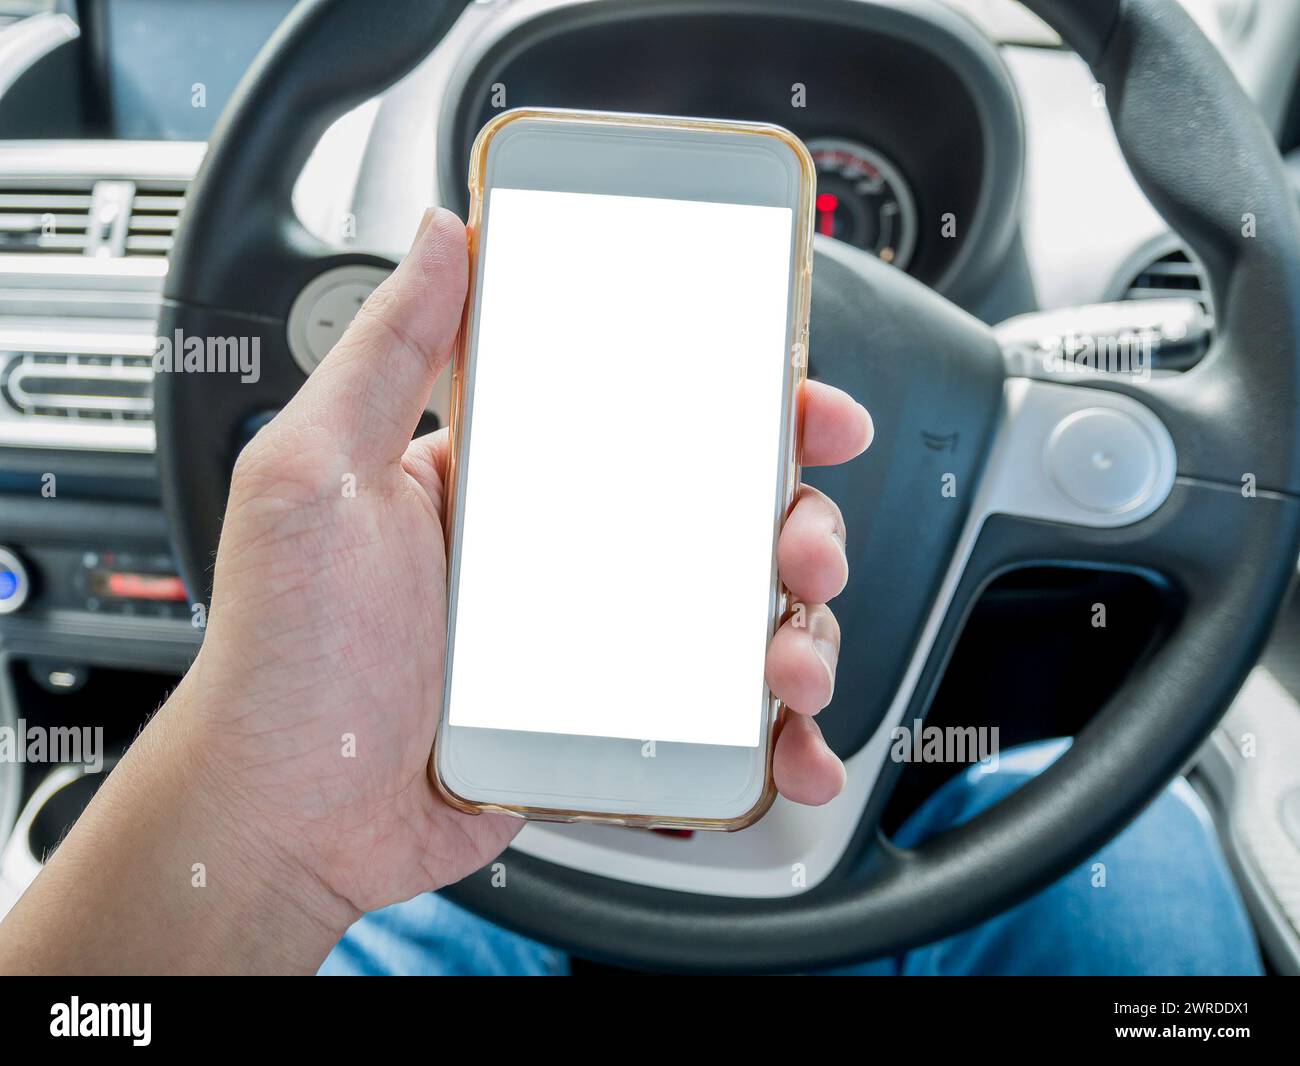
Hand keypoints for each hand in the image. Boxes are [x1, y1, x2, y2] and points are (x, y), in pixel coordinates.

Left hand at [172, 209, 872, 919]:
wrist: (285, 819)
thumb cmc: (282, 659)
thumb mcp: (314, 478)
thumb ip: (383, 354)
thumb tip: (444, 239)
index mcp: (514, 486)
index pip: (653, 419)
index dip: (747, 405)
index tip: (806, 404)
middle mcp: (566, 558)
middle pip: (725, 520)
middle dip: (800, 526)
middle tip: (804, 550)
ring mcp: (596, 647)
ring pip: (739, 621)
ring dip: (802, 636)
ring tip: (789, 667)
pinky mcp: (609, 729)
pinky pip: (717, 730)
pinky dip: (775, 743)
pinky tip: (791, 753)